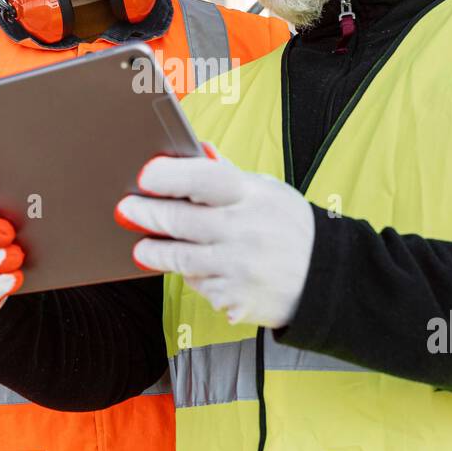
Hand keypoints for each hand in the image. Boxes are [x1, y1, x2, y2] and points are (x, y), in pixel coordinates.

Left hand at [114, 145, 314, 327]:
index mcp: (252, 196)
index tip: (146, 175)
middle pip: (182, 221)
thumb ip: (227, 176)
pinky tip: (195, 268)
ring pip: (181, 259)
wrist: (325, 279)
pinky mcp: (234, 299)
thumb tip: (197, 151)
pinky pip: (199, 285)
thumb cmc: (288, 228)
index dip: (171, 175)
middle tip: (126, 210)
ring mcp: (239, 268)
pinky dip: (192, 276)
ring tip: (142, 247)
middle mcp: (245, 232)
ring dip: (155, 251)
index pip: (204, 179)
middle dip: (147, 214)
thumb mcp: (267, 192)